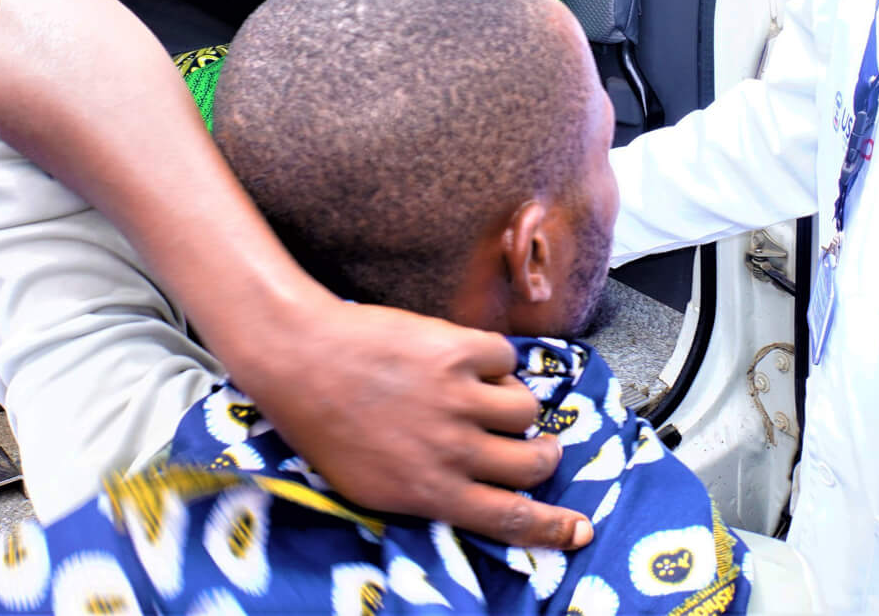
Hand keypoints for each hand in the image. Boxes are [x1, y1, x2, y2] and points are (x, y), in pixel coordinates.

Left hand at [225, 299, 590, 550]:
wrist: (299, 356)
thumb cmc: (322, 424)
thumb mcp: (368, 488)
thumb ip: (424, 497)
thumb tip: (470, 499)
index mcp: (430, 491)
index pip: (510, 520)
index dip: (554, 527)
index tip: (580, 528)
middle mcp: (451, 449)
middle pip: (533, 463)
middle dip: (540, 456)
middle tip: (531, 446)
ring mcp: (458, 398)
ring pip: (527, 408)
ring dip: (514, 405)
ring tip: (484, 396)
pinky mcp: (457, 349)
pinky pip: (506, 357)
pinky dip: (493, 359)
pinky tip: (464, 360)